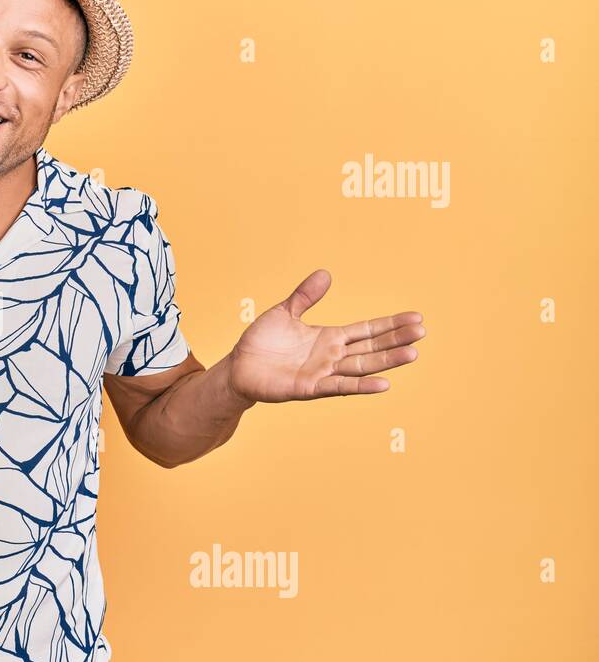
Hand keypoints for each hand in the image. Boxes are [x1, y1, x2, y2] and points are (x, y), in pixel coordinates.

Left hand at [227, 269, 424, 402]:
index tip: (416, 317)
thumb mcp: (284, 312)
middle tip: (423, 331)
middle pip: (371, 346)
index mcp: (329, 337)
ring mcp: (323, 373)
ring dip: (386, 361)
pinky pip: (339, 387)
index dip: (390, 324)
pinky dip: (360, 386)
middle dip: (396, 339)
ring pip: (362, 366)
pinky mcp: (309, 388)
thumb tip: (326, 273)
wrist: (238, 367)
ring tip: (412, 353)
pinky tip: (383, 384)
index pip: (367, 329)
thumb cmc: (262, 342)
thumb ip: (305, 296)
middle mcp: (332, 356)